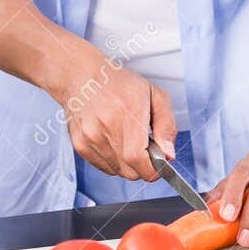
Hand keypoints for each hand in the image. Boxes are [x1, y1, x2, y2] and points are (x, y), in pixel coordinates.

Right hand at [55, 54, 176, 181]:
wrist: (83, 77)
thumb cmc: (119, 84)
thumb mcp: (154, 95)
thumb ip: (167, 126)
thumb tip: (168, 154)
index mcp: (127, 116)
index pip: (140, 163)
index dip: (154, 169)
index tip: (159, 162)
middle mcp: (105, 130)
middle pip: (131, 172)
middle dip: (143, 166)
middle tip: (144, 147)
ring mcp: (90, 140)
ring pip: (118, 171)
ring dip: (127, 163)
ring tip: (126, 139)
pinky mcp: (80, 145)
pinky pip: (103, 167)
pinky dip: (113, 160)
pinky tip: (113, 140)